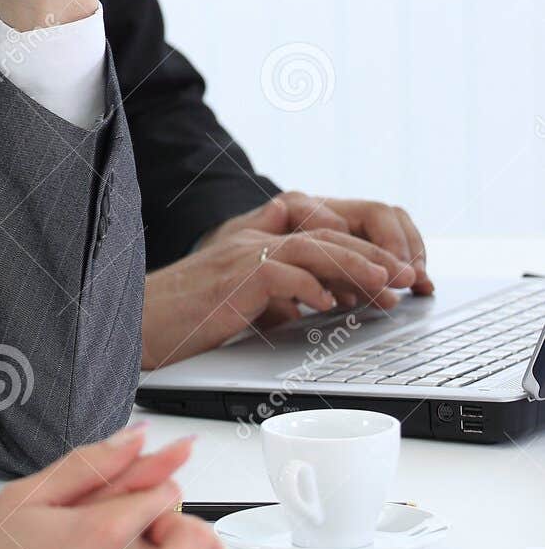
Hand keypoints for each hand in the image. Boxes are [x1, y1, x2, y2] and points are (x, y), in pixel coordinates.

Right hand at [142, 196, 419, 369]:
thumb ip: (281, 290)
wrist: (141, 322)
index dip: (364, 245)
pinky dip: (311, 286)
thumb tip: (327, 301)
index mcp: (259, 236)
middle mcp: (253, 235)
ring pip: (313, 244)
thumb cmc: (188, 316)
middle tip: (407, 278)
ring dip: (356, 265)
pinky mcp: (233, 276)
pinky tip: (330, 304)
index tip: (395, 272)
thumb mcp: (245, 296)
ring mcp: (243, 252)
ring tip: (385, 286)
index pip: (324, 226)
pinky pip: (282, 272)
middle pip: (327, 230)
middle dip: (374, 253)